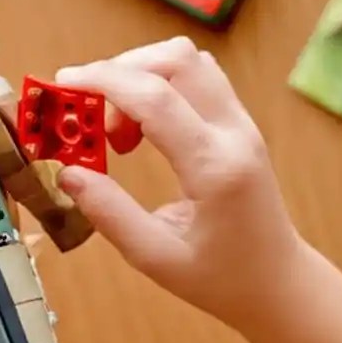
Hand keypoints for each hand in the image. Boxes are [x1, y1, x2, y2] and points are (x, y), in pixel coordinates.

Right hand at [54, 37, 303, 328]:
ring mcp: (241, 123)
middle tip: (90, 118)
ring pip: (187, 60)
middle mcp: (234, 133)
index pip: (155, 98)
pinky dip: (158, 84)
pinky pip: (197, 77)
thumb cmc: (221, 278)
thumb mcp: (156, 258)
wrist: (279, 283)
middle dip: (120, 72)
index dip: (104, 81)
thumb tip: (68, 172)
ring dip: (140, 75)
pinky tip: (142, 128)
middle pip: (175, 60)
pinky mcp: (238, 122)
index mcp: (215, 168)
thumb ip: (110, 213)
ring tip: (118, 130)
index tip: (62, 84)